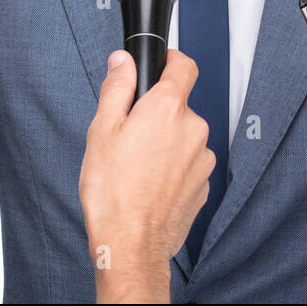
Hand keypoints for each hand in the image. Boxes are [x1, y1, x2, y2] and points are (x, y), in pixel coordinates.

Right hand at [79, 49, 212, 302]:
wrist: (131, 243)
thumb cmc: (113, 192)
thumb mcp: (102, 130)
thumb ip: (117, 88)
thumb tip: (123, 61)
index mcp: (167, 109)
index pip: (184, 66)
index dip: (170, 62)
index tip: (160, 66)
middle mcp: (193, 128)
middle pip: (179, 105)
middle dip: (158, 113)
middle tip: (130, 134)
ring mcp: (203, 158)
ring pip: (184, 136)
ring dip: (167, 142)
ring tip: (138, 166)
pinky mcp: (204, 183)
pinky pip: (189, 162)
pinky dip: (174, 166)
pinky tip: (151, 183)